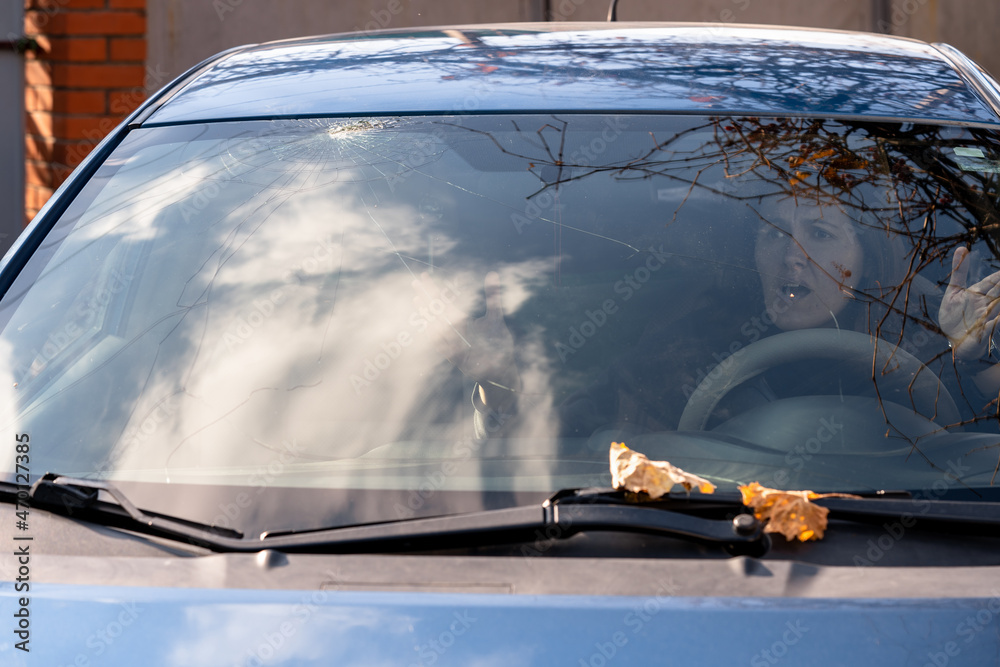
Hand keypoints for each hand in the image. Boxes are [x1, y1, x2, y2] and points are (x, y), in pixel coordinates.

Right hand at [413, 271, 519, 405]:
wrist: (501, 368)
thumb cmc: (496, 342)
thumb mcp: (495, 317)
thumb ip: (492, 296)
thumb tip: (492, 273)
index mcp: (460, 321)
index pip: (443, 302)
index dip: (434, 289)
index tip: (424, 276)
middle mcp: (454, 332)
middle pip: (437, 312)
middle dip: (427, 298)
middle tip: (416, 282)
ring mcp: (455, 345)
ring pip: (438, 329)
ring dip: (428, 317)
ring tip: (419, 301)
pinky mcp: (459, 359)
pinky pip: (445, 348)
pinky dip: (439, 339)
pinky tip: (432, 329)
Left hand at [939, 246, 999, 360]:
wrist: (952, 339)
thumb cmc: (954, 315)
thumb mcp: (954, 291)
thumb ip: (959, 271)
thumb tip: (962, 247)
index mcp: (978, 293)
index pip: (992, 281)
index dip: (999, 275)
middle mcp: (985, 304)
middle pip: (998, 292)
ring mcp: (985, 317)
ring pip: (998, 306)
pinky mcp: (982, 330)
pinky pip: (992, 325)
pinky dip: (997, 321)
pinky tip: (998, 318)